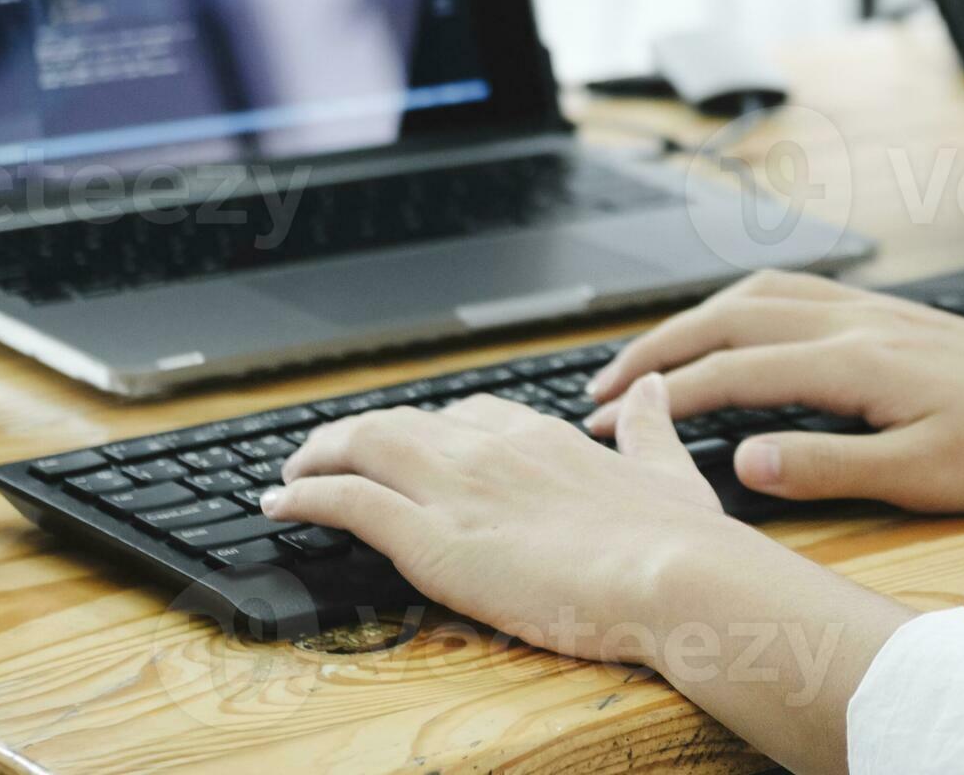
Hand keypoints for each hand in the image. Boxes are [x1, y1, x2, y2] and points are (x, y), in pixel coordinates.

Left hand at [262, 375, 752, 662]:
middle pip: (401, 422)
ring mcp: (458, 490)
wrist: (675, 573)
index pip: (467, 414)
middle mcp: (491, 448)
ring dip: (318, 455)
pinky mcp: (433, 538)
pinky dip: (306, 497)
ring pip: (363, 447)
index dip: (429, 429)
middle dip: (354, 435)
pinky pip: (349, 502)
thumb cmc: (682, 538)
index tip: (410, 444)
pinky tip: (282, 504)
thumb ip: (650, 427)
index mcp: (543, 435)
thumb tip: (646, 389)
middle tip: (326, 456)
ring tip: (292, 475)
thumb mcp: (669, 468)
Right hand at [580, 270, 963, 511]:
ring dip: (695, 319)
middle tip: (598, 388)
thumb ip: (829, 467)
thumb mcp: (924, 477)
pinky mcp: (893, 315)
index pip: (733, 371)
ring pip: (760, 292)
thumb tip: (741, 462)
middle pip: (730, 314)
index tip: (609, 426)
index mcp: (857, 361)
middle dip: (657, 348)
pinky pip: (797, 288)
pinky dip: (744, 302)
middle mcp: (858, 320)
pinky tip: (739, 324)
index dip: (664, 398)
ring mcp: (876, 310)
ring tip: (650, 358)